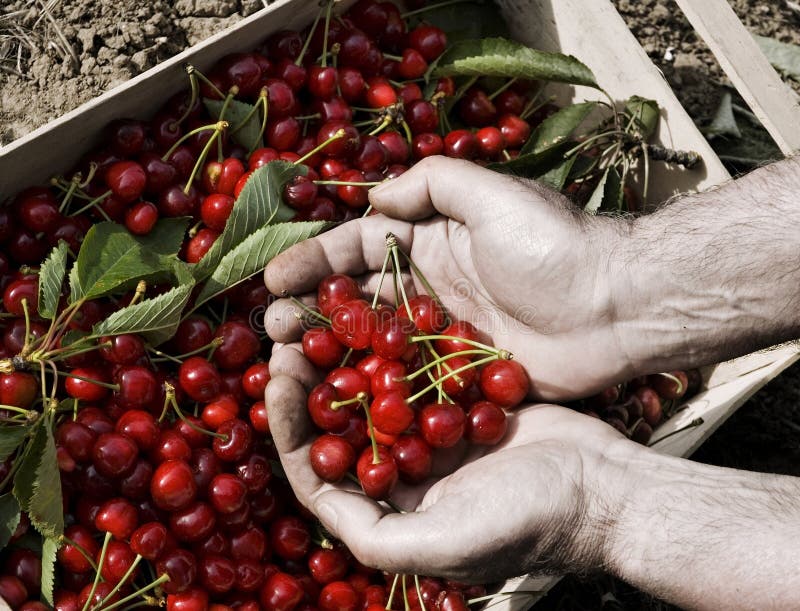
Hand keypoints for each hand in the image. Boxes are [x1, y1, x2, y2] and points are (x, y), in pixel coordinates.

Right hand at [265, 155, 633, 400]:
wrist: (618, 306)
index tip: (274, 279)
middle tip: (273, 329)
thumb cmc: (555, 246)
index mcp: (433, 239)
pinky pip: (410, 375)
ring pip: (376, 339)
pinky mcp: (463, 369)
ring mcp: (445, 329)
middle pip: (358, 295)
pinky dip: (377, 384)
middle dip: (312, 308)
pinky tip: (343, 398)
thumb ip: (432, 186)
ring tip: (292, 362)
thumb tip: (373, 198)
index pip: (358, 247)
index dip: (314, 261)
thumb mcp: (492, 194)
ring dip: (334, 348)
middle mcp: (431, 283)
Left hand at [265, 342, 633, 581]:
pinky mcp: (458, 404)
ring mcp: (430, 436)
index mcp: (389, 511)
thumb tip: (323, 508)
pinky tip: (377, 317)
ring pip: (371, 394)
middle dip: (311, 385)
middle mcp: (402, 474)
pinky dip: (394, 348)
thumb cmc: (528, 521)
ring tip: (323, 321)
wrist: (600, 487)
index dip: (292, 429)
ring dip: (346, 359)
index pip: (320, 473)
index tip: (277, 382)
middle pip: (339, 427)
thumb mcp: (449, 543)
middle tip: (291, 339)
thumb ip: (382, 538)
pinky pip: (414, 373)